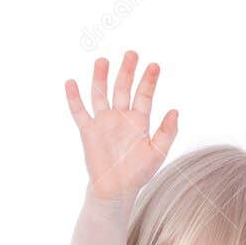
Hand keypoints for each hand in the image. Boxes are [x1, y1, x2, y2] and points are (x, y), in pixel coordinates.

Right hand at [65, 51, 178, 204]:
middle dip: (127, 71)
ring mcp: (103, 122)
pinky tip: (70, 82)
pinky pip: (79, 112)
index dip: (149, 81)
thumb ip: (167, 132)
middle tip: (132, 53)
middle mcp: (120, 117)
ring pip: (101, 94)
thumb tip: (175, 110)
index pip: (143, 95)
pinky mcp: (89, 131)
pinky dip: (74, 98)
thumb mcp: (158, 153)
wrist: (116, 191)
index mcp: (138, 121)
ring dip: (101, 78)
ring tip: (103, 60)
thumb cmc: (138, 173)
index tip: (154, 65)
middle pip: (122, 88)